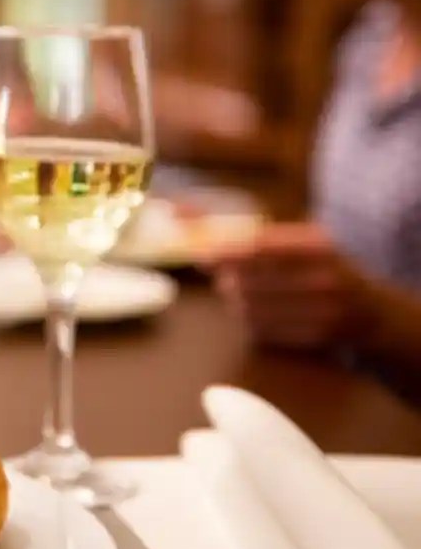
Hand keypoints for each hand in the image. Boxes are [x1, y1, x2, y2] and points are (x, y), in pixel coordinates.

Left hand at [211, 222, 377, 349]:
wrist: (370, 311)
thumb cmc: (320, 268)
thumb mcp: (298, 240)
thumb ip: (245, 229)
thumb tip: (179, 211)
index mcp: (319, 245)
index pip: (260, 247)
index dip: (225, 252)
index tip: (202, 256)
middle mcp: (325, 276)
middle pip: (248, 280)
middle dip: (226, 279)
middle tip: (222, 276)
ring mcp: (324, 310)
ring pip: (249, 307)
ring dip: (235, 300)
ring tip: (243, 292)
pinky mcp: (316, 337)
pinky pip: (261, 330)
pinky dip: (250, 321)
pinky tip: (259, 312)